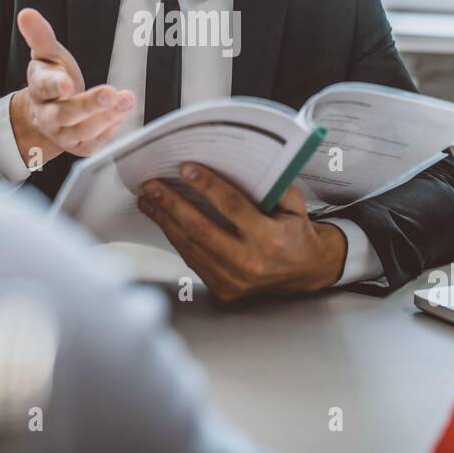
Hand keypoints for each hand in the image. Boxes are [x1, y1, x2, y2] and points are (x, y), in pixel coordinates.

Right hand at [8, 8, 135, 165]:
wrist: (48, 113)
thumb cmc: (52, 78)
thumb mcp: (46, 55)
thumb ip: (40, 35)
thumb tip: (27, 13)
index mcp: (39, 90)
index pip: (44, 88)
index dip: (55, 85)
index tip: (66, 83)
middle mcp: (48, 116)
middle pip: (66, 114)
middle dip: (89, 105)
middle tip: (109, 93)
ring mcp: (64, 134)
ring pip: (84, 131)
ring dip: (107, 116)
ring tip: (127, 100)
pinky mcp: (80, 147)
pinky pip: (96, 142)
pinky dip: (111, 129)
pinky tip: (123, 112)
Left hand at [136, 162, 347, 302]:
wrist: (304, 272)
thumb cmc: (296, 231)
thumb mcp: (294, 205)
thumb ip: (272, 186)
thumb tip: (236, 162)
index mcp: (270, 239)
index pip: (233, 207)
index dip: (207, 186)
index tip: (185, 168)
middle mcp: (250, 263)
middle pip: (202, 229)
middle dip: (172, 205)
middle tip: (152, 186)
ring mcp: (234, 280)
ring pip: (191, 246)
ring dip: (166, 220)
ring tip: (148, 200)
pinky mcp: (223, 289)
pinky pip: (193, 260)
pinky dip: (176, 238)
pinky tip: (164, 220)